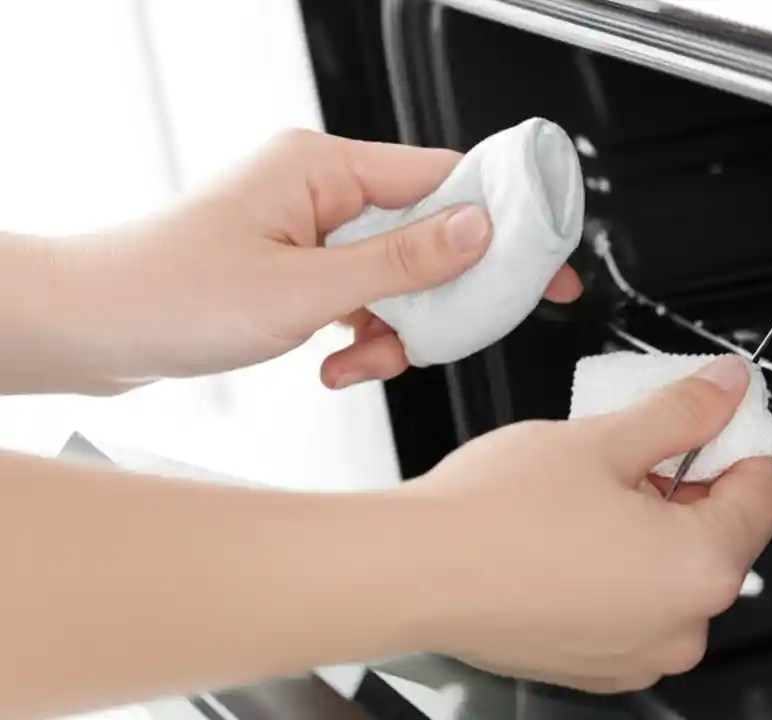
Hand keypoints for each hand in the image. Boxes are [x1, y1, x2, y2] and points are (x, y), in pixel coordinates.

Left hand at [58, 129, 580, 388]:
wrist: (89, 328)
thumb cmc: (167, 292)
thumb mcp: (305, 288)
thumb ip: (403, 261)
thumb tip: (478, 232)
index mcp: (324, 167)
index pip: (445, 178)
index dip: (503, 221)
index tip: (544, 258)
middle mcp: (319, 188)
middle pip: (427, 234)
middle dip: (436, 296)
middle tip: (447, 334)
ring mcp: (308, 228)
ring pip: (397, 277)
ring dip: (392, 329)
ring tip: (360, 359)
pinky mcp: (296, 265)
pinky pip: (361, 297)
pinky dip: (360, 336)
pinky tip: (335, 362)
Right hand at [405, 356, 771, 692]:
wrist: (407, 573)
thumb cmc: (492, 517)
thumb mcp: (605, 438)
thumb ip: (683, 410)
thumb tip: (727, 389)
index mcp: (702, 569)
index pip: (767, 489)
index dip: (740, 438)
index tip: (711, 413)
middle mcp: (683, 627)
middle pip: (724, 530)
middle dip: (691, 478)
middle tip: (638, 440)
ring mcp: (639, 653)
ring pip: (676, 566)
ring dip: (654, 519)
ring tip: (595, 484)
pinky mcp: (599, 663)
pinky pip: (636, 601)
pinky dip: (621, 562)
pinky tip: (574, 530)